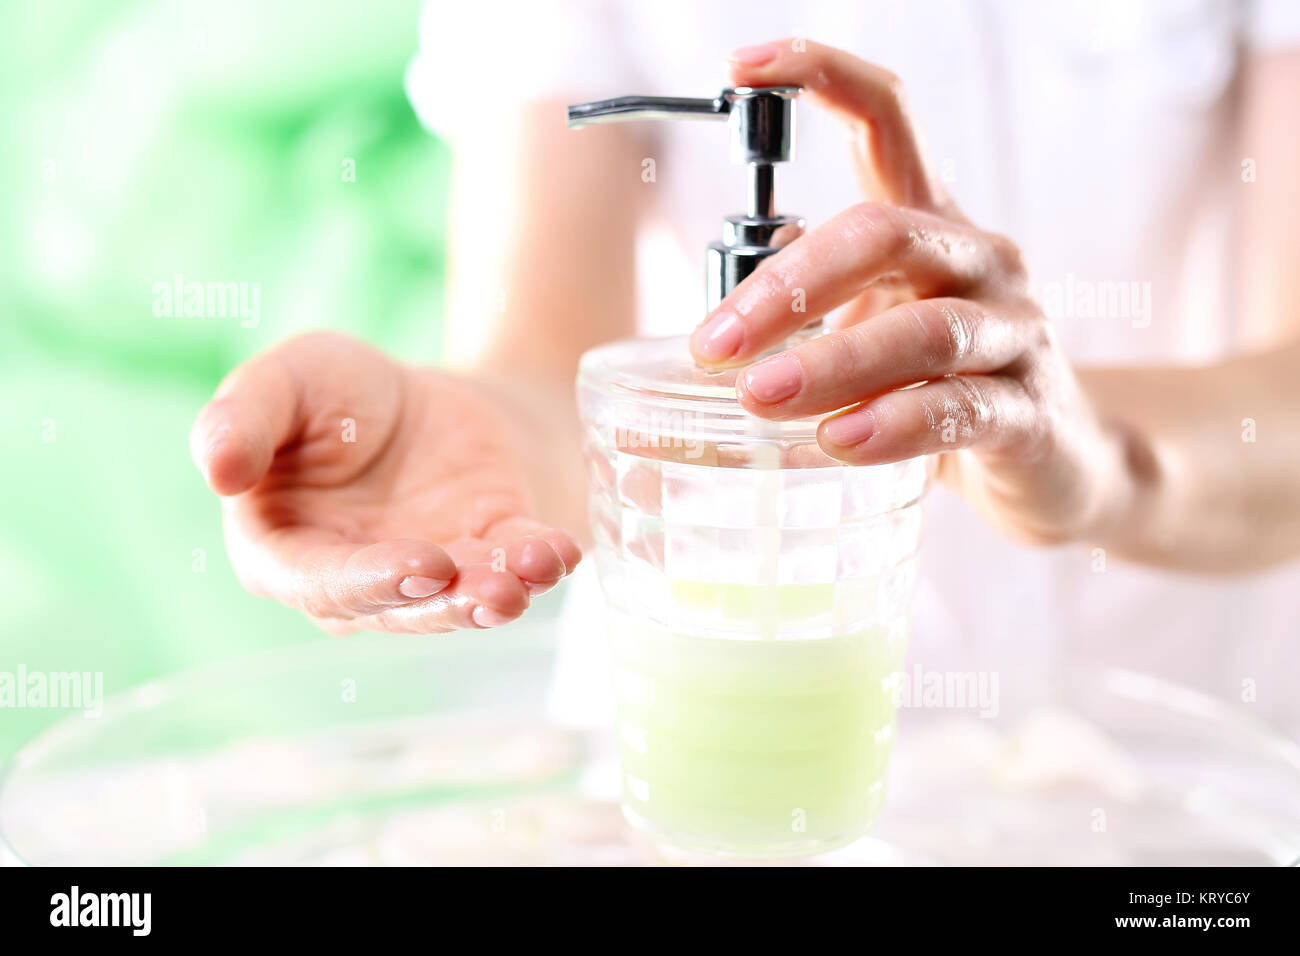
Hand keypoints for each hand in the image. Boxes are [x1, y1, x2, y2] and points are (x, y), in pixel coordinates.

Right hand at [190, 332, 580, 633]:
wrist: (426, 393)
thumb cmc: (335, 393)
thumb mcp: (284, 381)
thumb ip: (242, 418)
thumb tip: (216, 468)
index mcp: (286, 550)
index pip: (315, 581)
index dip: (364, 581)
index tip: (416, 563)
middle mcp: (357, 582)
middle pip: (393, 604)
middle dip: (439, 600)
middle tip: (479, 588)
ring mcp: (429, 577)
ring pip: (456, 600)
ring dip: (494, 595)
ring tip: (527, 579)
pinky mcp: (488, 556)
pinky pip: (513, 566)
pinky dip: (538, 563)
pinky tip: (559, 553)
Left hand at [691, 39, 1134, 546]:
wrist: (1053, 463)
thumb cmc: (942, 385)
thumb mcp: (875, 325)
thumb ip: (813, 307)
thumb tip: (719, 318)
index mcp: (930, 224)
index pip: (887, 119)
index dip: (820, 76)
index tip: (739, 68)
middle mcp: (978, 260)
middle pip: (885, 233)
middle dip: (789, 286)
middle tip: (716, 346)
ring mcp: (1013, 332)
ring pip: (925, 329)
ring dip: (832, 363)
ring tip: (762, 396)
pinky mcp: (1029, 411)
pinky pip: (963, 410)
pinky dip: (896, 425)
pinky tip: (843, 440)